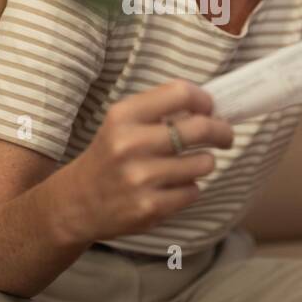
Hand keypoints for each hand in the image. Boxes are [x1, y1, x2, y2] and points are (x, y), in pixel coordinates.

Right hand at [59, 79, 234, 244]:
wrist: (76, 203)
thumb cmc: (108, 156)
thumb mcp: (122, 123)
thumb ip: (159, 111)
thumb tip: (210, 108)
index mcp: (123, 116)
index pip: (180, 93)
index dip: (204, 100)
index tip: (210, 108)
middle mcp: (130, 145)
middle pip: (200, 128)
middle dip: (222, 131)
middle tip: (226, 136)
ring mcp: (140, 179)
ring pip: (203, 163)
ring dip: (204, 162)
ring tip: (190, 164)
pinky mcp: (149, 208)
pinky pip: (193, 191)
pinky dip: (190, 188)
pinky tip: (172, 186)